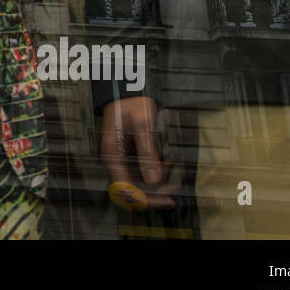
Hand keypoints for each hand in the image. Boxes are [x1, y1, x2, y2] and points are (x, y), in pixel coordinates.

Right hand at [99, 96, 177, 210]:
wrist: (128, 89)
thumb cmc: (133, 102)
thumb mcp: (143, 124)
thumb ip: (148, 152)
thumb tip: (154, 180)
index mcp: (113, 155)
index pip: (127, 190)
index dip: (147, 200)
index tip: (168, 200)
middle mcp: (114, 160)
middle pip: (133, 190)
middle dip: (156, 192)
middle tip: (176, 187)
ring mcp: (121, 159)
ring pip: (138, 183)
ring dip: (158, 183)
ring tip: (173, 170)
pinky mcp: (128, 155)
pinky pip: (141, 172)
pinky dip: (156, 172)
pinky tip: (168, 163)